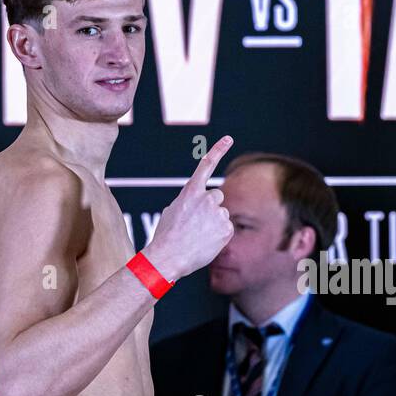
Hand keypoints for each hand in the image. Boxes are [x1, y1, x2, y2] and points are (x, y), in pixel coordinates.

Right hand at [143, 136, 235, 280]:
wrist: (169, 257)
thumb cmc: (166, 236)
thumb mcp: (172, 211)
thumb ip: (189, 202)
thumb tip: (199, 205)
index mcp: (190, 191)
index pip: (206, 166)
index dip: (218, 150)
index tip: (229, 139)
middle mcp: (207, 198)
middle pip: (217, 196)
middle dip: (210, 206)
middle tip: (197, 223)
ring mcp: (219, 213)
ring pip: (221, 214)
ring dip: (214, 222)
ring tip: (198, 236)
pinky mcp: (227, 228)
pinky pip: (226, 228)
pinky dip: (219, 236)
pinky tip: (206, 243)